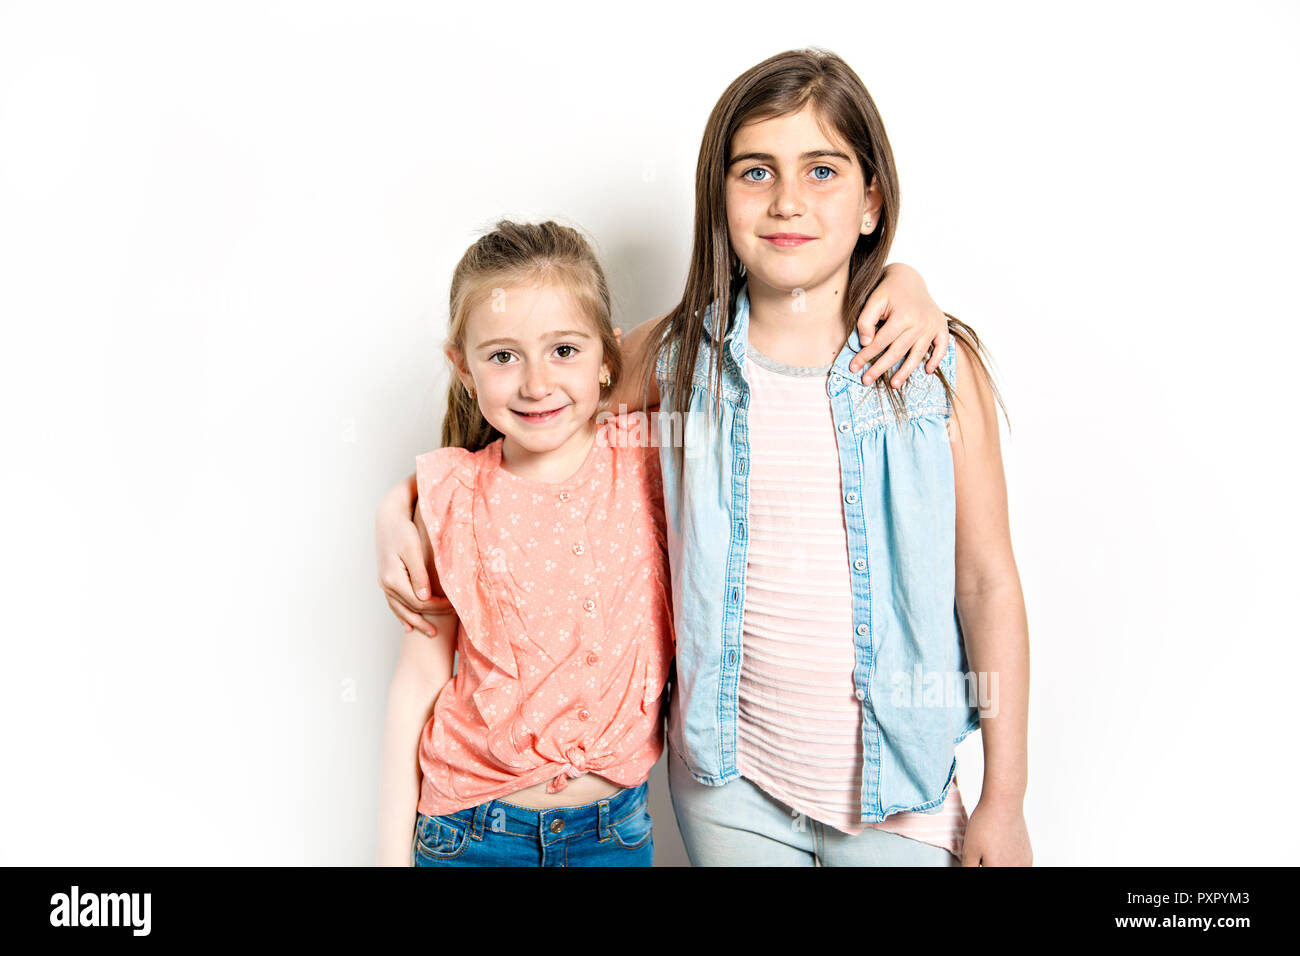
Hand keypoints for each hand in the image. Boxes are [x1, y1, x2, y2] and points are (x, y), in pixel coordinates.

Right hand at [375, 491, 453, 637]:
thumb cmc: (403, 530)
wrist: (387, 517)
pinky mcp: (386, 580)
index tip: (454, 606)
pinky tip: (409, 625)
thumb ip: (419, 574)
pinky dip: (402, 615)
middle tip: (450, 620)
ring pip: (401, 610)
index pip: (419, 602)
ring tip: (430, 633)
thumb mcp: (413, 550)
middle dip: (431, 616)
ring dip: (416, 622)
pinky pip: (394, 603)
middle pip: (411, 608)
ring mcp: (384, 584)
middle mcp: (386, 584)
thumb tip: (426, 598)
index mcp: (393, 579)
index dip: (438, 607)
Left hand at [847, 263, 949, 387]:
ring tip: (894, 384)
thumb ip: (865, 321)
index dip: (865, 356)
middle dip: (880, 368)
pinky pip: (941, 347)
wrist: (909, 279)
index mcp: (902, 316)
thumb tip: (865, 343)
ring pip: (917, 354)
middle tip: (866, 380)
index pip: (880, 342)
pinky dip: (936, 359)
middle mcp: (919, 323)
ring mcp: (931, 326)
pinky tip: (927, 370)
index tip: (853, 368)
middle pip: (897, 352)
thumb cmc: (888, 291)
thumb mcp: (873, 300)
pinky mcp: (941, 327)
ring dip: (905, 372)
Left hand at [960, 798, 1032, 866]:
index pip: (987, 873)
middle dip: (989, 864)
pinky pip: (1019, 866)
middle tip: (982, 857)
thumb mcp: (970, 850)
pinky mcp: (1028, 856)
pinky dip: (1010, 863)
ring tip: (990, 852)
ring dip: (999, 864)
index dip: (980, 865)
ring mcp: (1024, 864)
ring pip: (1009, 869)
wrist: (1004, 803)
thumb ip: (969, 868)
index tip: (977, 861)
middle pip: (999, 869)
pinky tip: (1000, 853)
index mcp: (999, 869)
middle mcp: (1015, 869)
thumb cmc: (986, 824)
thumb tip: (967, 872)